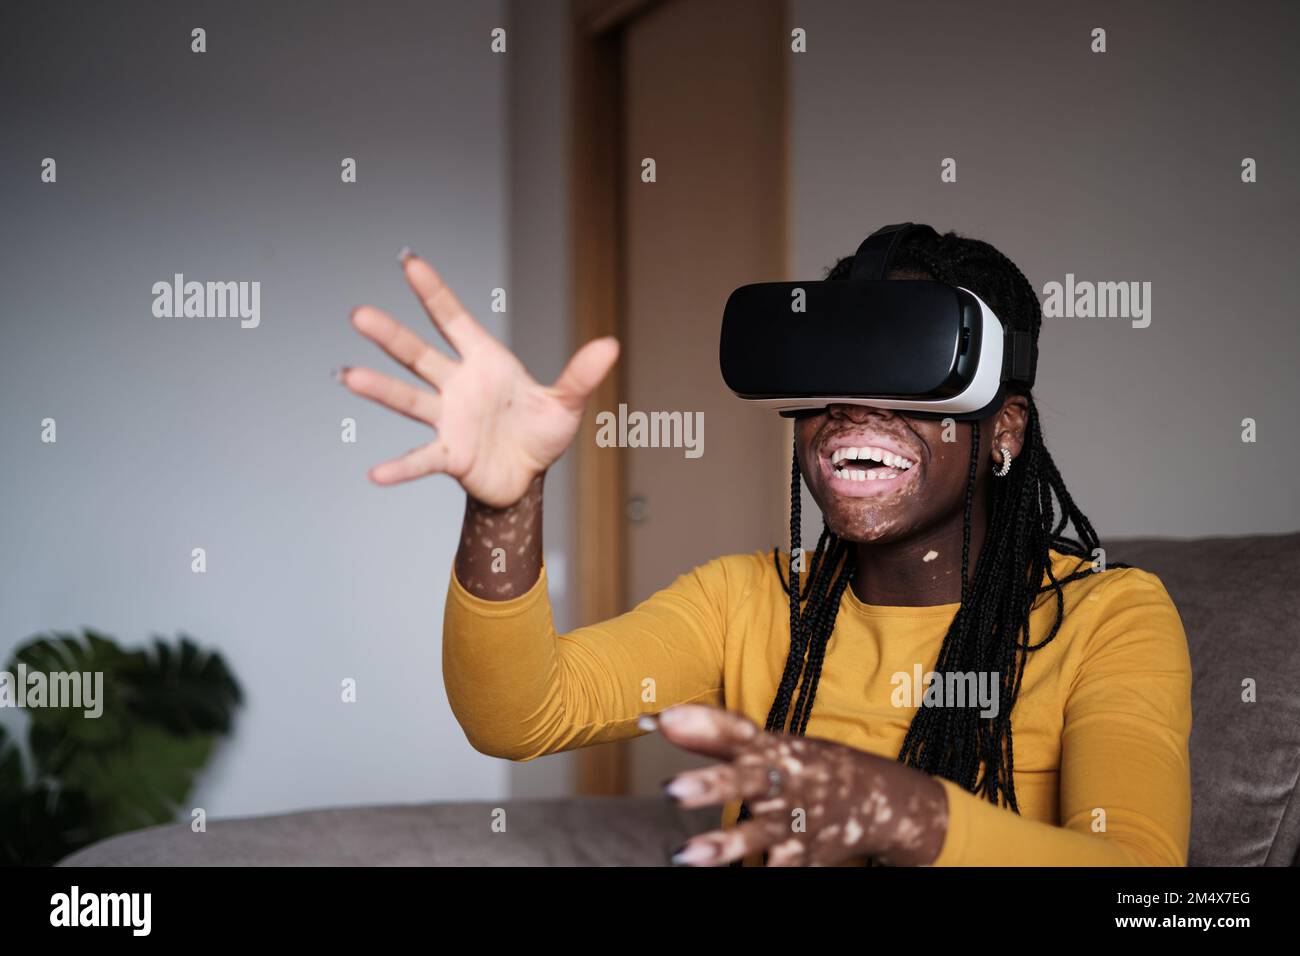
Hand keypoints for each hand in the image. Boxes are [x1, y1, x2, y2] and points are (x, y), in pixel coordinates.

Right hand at [341, 250, 618, 506]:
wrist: (528, 477)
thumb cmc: (541, 433)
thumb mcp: (566, 403)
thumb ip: (581, 375)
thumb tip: (611, 345)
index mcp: (484, 362)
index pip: (453, 320)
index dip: (432, 291)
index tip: (408, 261)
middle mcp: (457, 386)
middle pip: (418, 355)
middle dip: (390, 335)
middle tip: (358, 314)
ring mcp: (449, 419)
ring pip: (409, 399)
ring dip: (380, 389)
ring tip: (348, 376)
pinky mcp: (450, 455)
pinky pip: (422, 458)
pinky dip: (401, 467)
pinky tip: (376, 473)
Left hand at [647, 704, 948, 866]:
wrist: (877, 797)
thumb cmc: (802, 765)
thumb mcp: (763, 744)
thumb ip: (708, 734)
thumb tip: (651, 719)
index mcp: (768, 747)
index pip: (733, 729)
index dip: (699, 723)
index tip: (662, 720)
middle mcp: (781, 780)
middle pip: (745, 779)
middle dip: (710, 785)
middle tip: (671, 789)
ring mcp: (793, 819)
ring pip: (757, 832)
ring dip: (723, 844)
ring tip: (683, 855)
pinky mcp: (804, 853)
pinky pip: (782, 867)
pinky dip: (767, 872)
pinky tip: (743, 880)